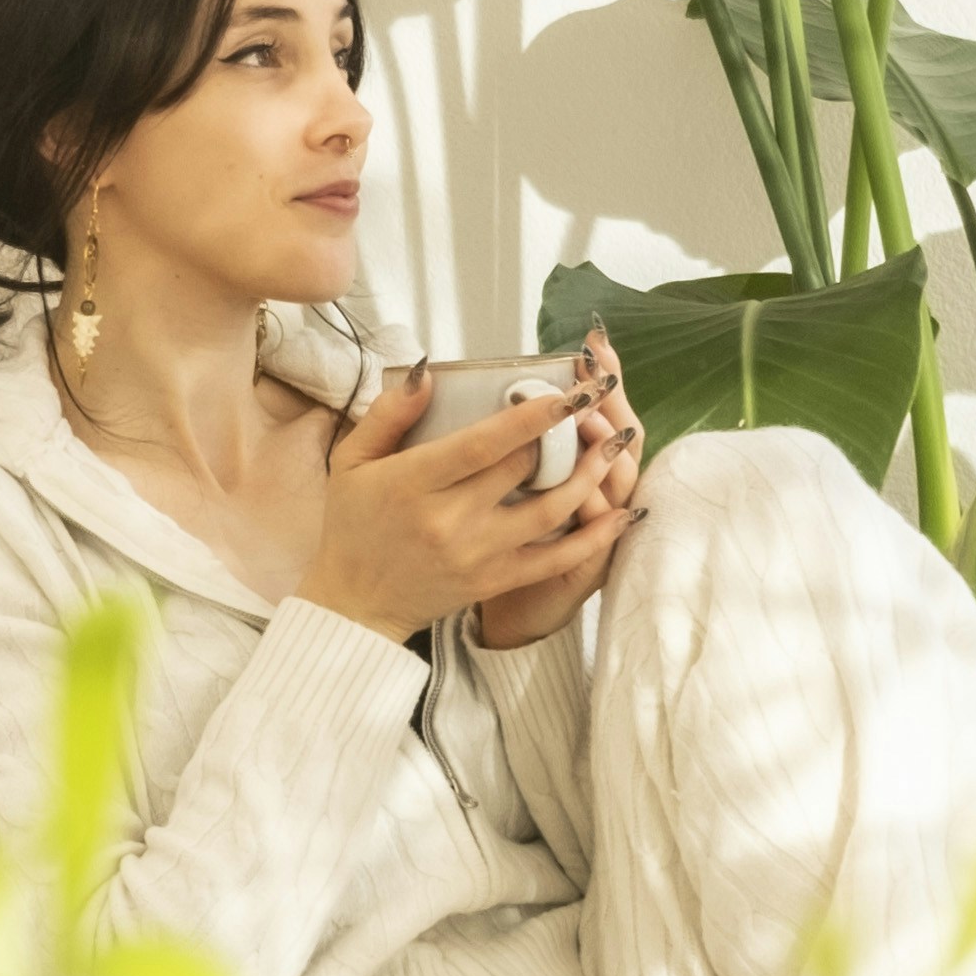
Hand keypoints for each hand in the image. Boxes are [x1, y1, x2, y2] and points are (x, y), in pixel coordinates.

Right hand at [300, 376, 625, 640]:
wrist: (357, 603)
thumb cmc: (353, 525)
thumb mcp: (351, 461)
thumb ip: (388, 413)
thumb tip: (429, 372)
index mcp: (413, 484)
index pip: (482, 444)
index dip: (531, 416)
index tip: (567, 389)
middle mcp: (449, 521)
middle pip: (524, 471)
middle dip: (568, 433)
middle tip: (597, 399)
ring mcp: (477, 554)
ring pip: (550, 512)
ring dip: (590, 476)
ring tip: (617, 442)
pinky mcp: (495, 581)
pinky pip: (556, 560)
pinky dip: (594, 538)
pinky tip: (624, 513)